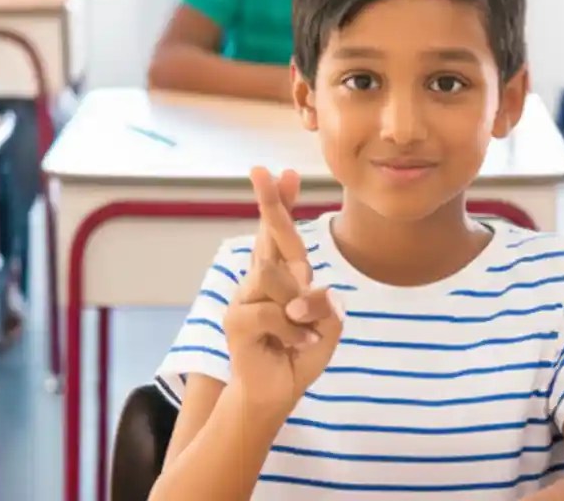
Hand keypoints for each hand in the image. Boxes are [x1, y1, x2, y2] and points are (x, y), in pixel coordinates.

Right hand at [224, 167, 344, 417]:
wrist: (275, 393)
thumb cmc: (300, 354)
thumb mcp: (327, 326)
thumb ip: (323, 304)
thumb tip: (304, 291)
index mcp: (282, 275)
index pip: (280, 234)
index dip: (282, 203)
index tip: (286, 173)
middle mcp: (259, 280)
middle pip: (268, 235)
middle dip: (269, 202)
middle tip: (260, 170)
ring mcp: (244, 297)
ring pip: (274, 277)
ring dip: (299, 307)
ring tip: (304, 333)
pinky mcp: (237, 320)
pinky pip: (274, 312)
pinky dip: (294, 331)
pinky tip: (296, 345)